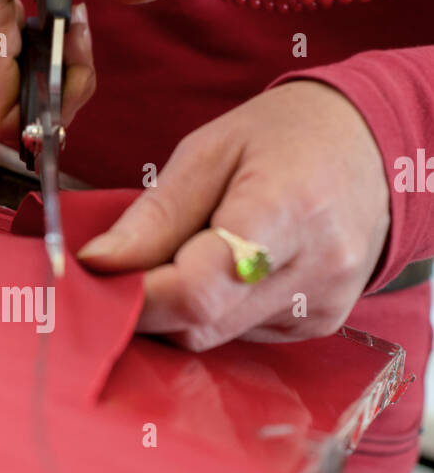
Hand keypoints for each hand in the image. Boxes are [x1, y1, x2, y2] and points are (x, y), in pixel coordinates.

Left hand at [77, 81, 390, 348]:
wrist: (375, 144)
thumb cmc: (290, 136)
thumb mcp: (210, 151)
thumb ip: (155, 215)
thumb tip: (99, 263)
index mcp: (286, 210)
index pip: (196, 288)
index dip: (135, 293)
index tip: (96, 276)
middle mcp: (314, 268)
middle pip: (200, 322)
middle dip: (149, 302)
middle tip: (127, 264)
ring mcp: (322, 305)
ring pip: (214, 336)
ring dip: (180, 308)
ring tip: (188, 251)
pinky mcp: (319, 325)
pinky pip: (240, 336)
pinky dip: (215, 310)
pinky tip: (226, 269)